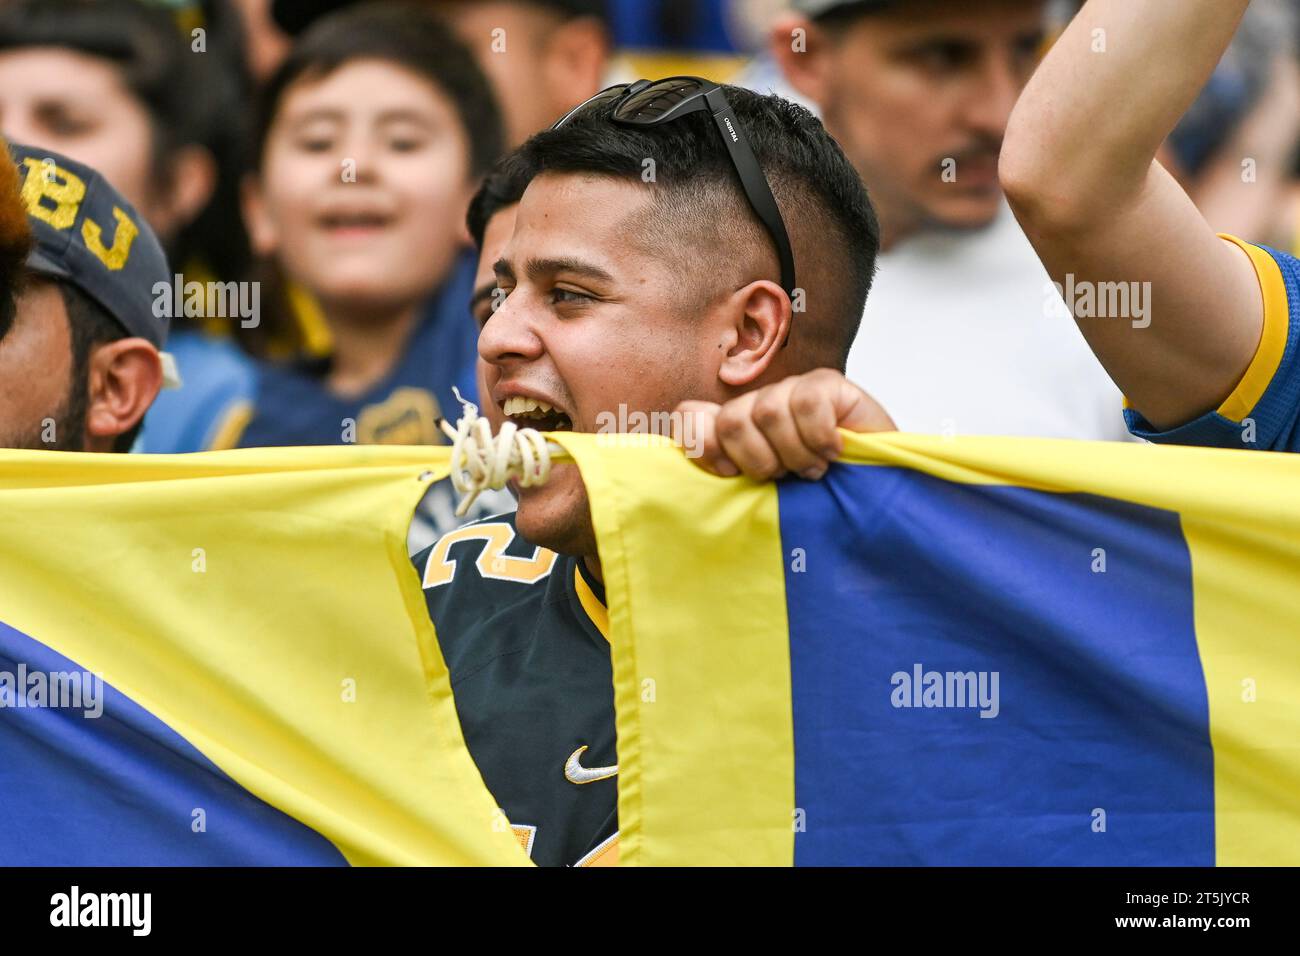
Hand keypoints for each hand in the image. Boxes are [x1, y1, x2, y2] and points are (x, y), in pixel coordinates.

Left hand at [676, 368, 895, 480]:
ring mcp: (792, 391)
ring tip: (814, 469)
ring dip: (795, 453)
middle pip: (731, 419)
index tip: (728, 473)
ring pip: (768, 413)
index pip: (689, 416)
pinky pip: (807, 404)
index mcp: (737, 431)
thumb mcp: (767, 499)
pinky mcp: (827, 384)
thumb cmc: (822, 498)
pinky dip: (819, 437)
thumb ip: (730, 482)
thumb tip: (695, 472)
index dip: (701, 444)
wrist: (881, 492)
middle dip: (759, 460)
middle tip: (785, 475)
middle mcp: (759, 406)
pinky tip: (834, 451)